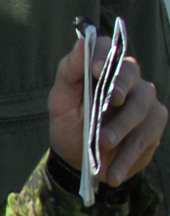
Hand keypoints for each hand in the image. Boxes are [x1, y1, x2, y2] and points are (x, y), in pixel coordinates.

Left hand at [47, 35, 166, 187]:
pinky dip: (127, 155)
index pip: (106, 47)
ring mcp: (145, 98)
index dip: (103, 54)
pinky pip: (145, 136)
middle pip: (129, 73)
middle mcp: (128, 77)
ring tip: (102, 145)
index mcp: (102, 66)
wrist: (80, 160)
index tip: (95, 68)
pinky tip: (113, 172)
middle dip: (118, 87)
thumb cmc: (70, 124)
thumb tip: (82, 43)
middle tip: (109, 102)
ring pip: (140, 106)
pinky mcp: (155, 122)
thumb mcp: (60, 102)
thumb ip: (69, 73)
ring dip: (120, 128)